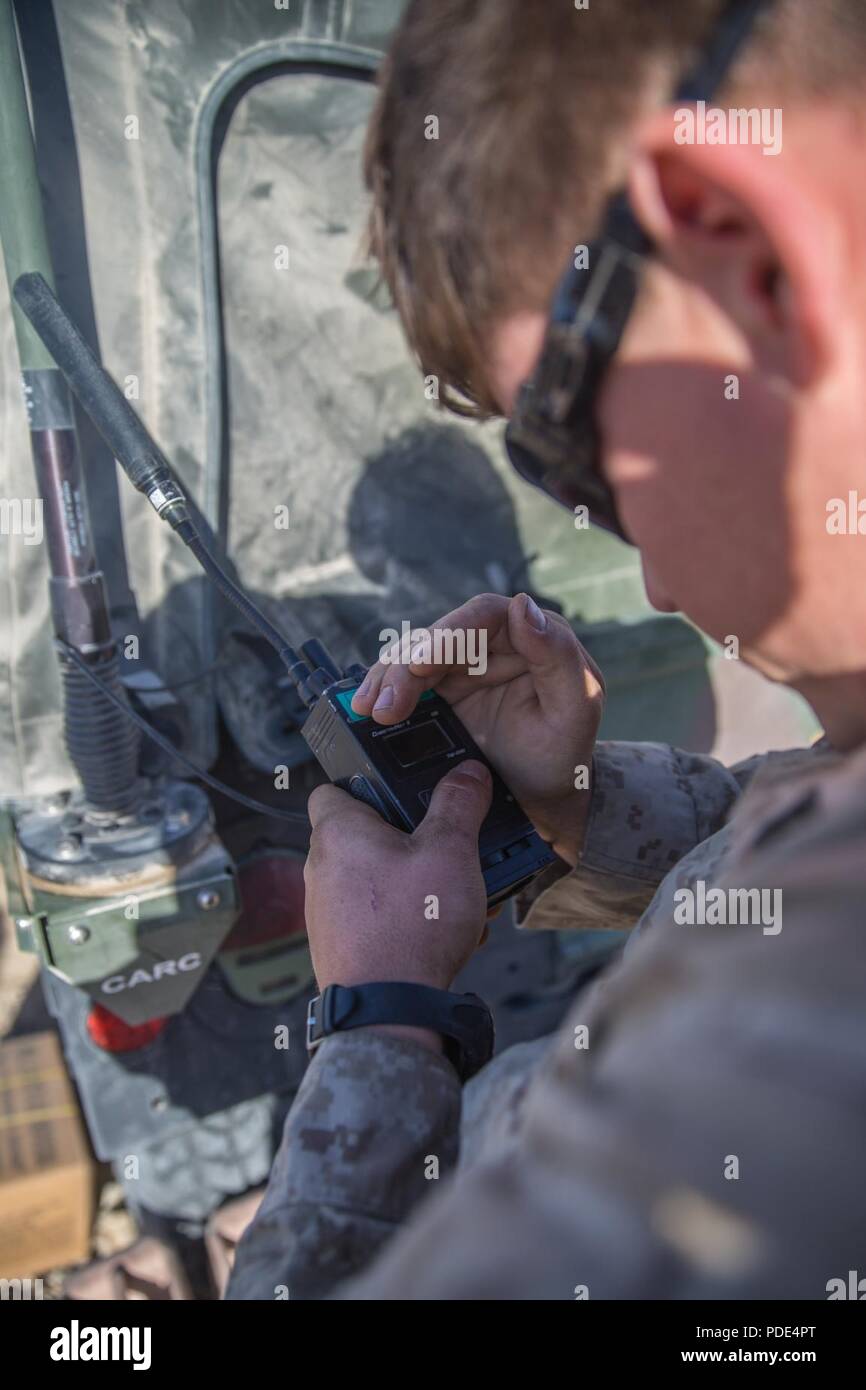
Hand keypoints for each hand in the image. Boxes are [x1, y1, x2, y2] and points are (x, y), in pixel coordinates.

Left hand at [304, 760, 492, 1006]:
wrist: (390, 1012)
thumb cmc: (411, 925)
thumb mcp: (449, 851)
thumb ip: (458, 805)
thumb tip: (467, 772)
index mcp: (337, 833)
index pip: (331, 789)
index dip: (366, 785)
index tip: (404, 793)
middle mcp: (321, 870)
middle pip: (365, 837)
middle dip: (410, 841)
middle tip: (449, 849)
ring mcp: (327, 912)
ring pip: (377, 881)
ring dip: (416, 884)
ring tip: (459, 898)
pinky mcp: (340, 947)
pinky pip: (377, 918)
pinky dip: (408, 919)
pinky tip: (446, 933)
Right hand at [350, 593, 604, 865]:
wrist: (539, 801)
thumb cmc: (563, 754)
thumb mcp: (577, 709)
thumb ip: (559, 657)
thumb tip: (522, 605)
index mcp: (532, 635)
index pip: (485, 615)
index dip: (450, 631)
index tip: (424, 661)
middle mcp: (492, 642)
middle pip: (439, 635)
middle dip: (408, 666)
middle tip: (388, 705)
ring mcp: (460, 666)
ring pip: (413, 654)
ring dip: (387, 678)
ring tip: (371, 711)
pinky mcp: (436, 691)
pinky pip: (401, 680)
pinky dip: (380, 690)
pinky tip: (364, 708)